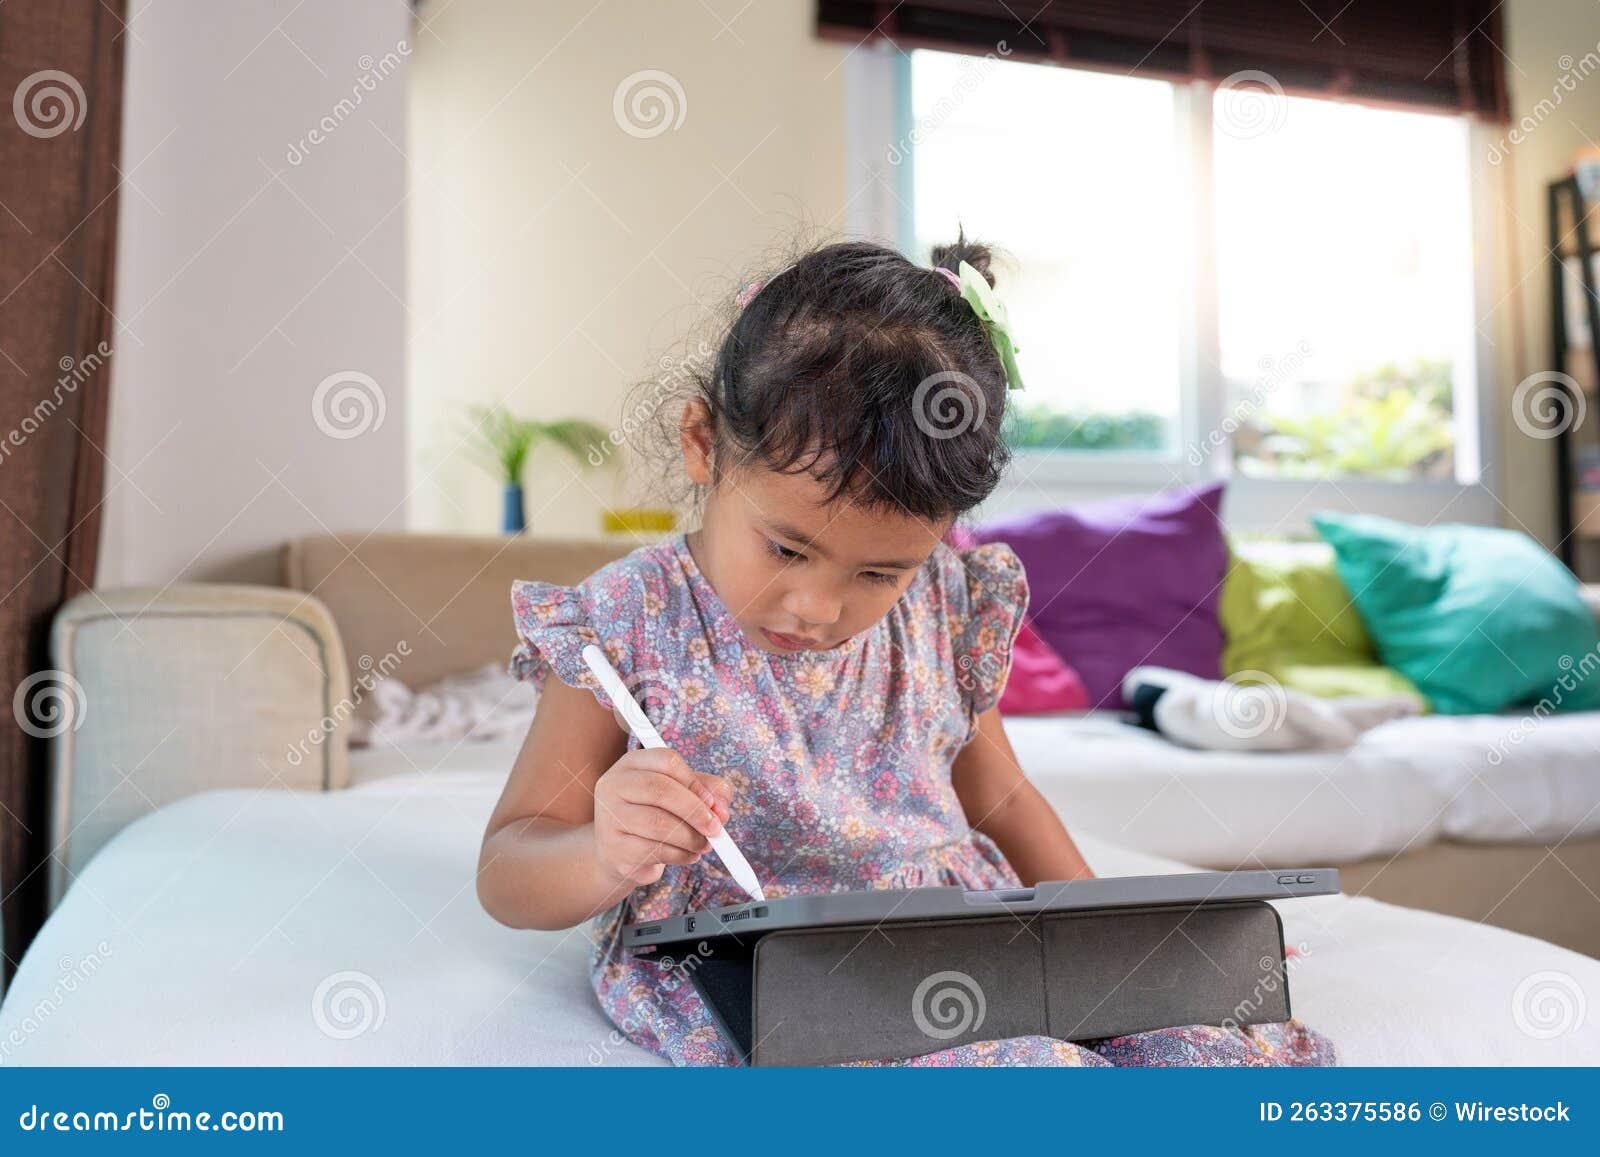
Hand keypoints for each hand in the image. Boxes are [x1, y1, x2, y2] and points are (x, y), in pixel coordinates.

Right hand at [591, 747, 732, 887]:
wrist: (619, 851)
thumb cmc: (656, 814)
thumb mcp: (683, 793)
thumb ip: (709, 791)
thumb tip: (721, 809)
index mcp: (632, 763)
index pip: (667, 761)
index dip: (695, 782)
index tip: (712, 802)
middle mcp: (614, 785)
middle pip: (661, 790)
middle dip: (696, 811)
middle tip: (715, 828)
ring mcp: (610, 817)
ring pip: (660, 825)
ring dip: (692, 838)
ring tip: (703, 844)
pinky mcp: (614, 849)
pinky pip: (656, 851)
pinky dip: (681, 855)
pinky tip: (686, 854)